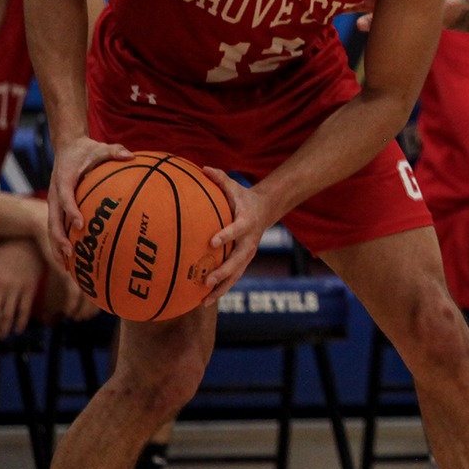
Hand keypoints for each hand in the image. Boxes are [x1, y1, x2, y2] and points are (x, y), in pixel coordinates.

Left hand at [0, 238, 43, 337]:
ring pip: (8, 315)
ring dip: (3, 329)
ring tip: (0, 336)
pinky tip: (17, 330)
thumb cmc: (3, 252)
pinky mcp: (29, 289)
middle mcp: (0, 285)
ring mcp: (15, 288)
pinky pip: (24, 310)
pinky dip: (20, 323)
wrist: (28, 242)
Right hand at [48, 136, 132, 263]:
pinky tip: (69, 261)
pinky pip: (56, 228)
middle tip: (71, 253)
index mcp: (64, 179)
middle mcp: (55, 193)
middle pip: (53, 218)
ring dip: (56, 247)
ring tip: (66, 267)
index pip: (65, 196)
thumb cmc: (87, 149)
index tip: (80, 224)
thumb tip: (130, 155)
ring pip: (51, 227)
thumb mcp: (100, 147)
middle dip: (60, 237)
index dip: (71, 210)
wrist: (67, 147)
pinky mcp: (56, 208)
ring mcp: (54, 202)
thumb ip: (114, 151)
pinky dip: (59, 244)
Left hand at [197, 166, 267, 306]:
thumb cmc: (243, 197)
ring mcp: (247, 254)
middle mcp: (249, 242)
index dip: (226, 235)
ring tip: (204, 300)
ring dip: (221, 288)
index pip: (236, 230)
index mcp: (246, 222)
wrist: (265, 210)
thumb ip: (219, 178)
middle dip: (223, 272)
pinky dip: (220, 289)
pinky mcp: (243, 262)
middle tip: (206, 280)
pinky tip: (203, 300)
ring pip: (236, 275)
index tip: (212, 242)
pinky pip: (233, 278)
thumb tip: (202, 168)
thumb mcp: (234, 186)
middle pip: (237, 260)